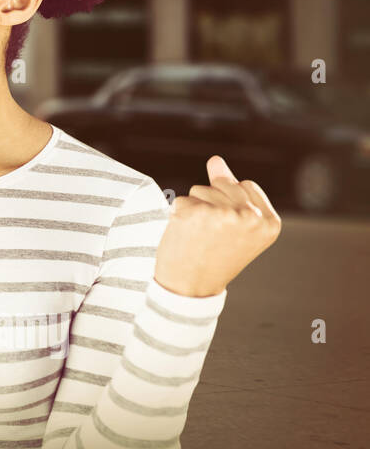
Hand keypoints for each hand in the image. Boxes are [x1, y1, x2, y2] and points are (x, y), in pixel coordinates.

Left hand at [154, 155, 282, 297]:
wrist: (191, 288)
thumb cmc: (214, 256)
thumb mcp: (235, 225)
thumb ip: (230, 191)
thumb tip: (215, 160)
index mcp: (270, 222)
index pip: (246, 185)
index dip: (230, 201)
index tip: (228, 228)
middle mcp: (251, 217)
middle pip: (223, 183)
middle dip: (212, 203)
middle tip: (212, 235)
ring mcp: (223, 214)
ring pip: (199, 189)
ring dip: (194, 208)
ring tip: (199, 237)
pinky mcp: (196, 214)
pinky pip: (181, 200)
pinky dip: (179, 215)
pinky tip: (185, 236)